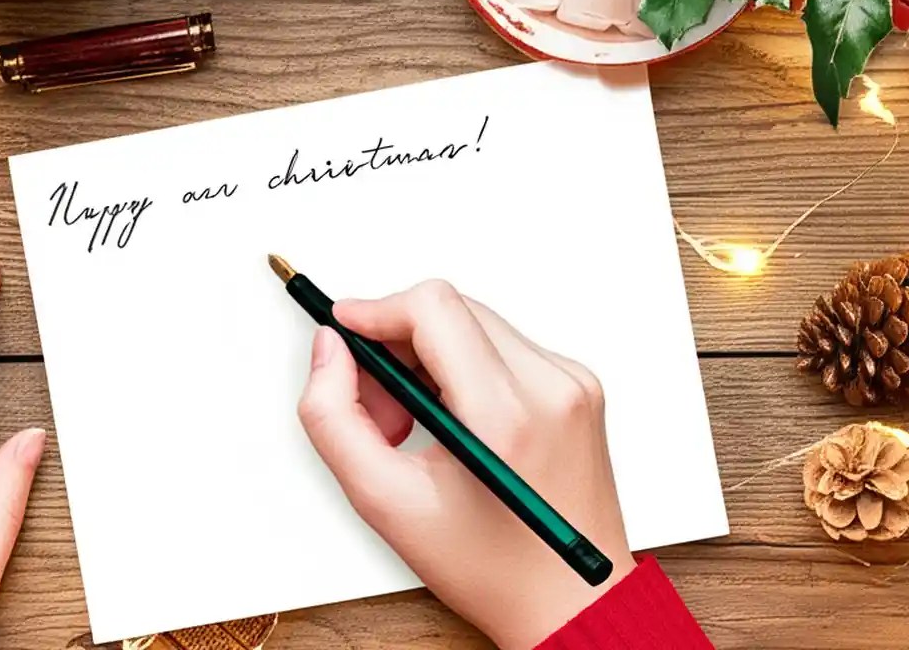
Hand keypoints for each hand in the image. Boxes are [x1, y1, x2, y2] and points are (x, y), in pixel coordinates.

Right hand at [297, 280, 637, 649]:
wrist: (571, 602)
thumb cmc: (492, 567)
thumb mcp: (385, 502)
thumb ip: (335, 418)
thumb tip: (330, 352)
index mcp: (507, 413)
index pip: (433, 308)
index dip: (376, 311)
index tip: (344, 331)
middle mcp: (551, 385)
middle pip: (451, 311)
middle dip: (398, 348)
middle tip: (382, 415)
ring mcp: (572, 383)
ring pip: (475, 327)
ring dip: (430, 362)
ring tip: (417, 430)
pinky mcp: (578, 388)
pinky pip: (504, 349)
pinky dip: (465, 373)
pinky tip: (455, 428)